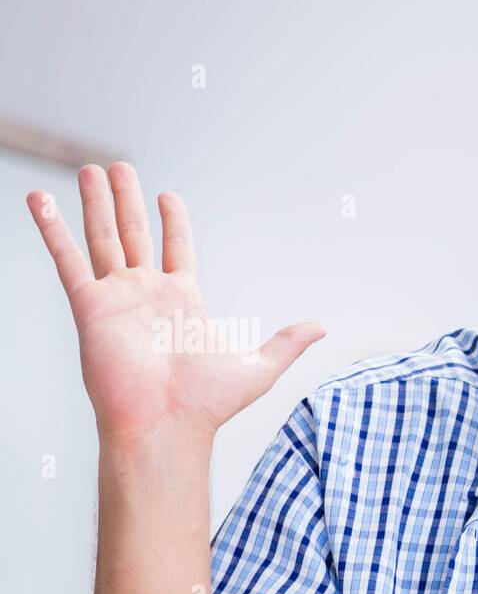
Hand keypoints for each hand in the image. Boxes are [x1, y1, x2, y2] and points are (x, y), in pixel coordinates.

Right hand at [27, 162, 323, 445]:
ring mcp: (116, 299)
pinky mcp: (90, 306)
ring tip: (92, 169)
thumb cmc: (207, 405)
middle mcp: (146, 296)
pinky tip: (39, 199)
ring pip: (102, 238)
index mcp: (183, 302)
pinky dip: (52, 229)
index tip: (169, 195)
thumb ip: (287, 343)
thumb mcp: (259, 367)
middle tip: (118, 168)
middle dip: (127, 202)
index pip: (176, 250)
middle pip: (134, 235)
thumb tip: (322, 328)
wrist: (167, 425)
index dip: (174, 222)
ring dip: (96, 204)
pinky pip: (67, 260)